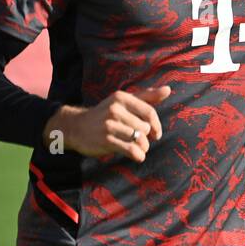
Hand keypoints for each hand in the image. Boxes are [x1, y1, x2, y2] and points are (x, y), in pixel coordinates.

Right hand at [44, 86, 170, 161]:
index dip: (156, 125)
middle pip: (144, 127)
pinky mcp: (105, 140)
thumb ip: (147, 96)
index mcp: (121, 97)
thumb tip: (168, 89)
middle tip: (141, 141)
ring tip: (139, 149)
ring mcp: (109, 125)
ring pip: (139, 139)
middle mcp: (114, 109)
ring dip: (143, 148)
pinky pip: (130, 150)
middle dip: (146, 137)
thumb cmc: (106, 114)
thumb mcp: (124, 101)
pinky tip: (137, 156)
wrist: (76, 127)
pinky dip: (138, 155)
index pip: (149, 112)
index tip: (156, 134)